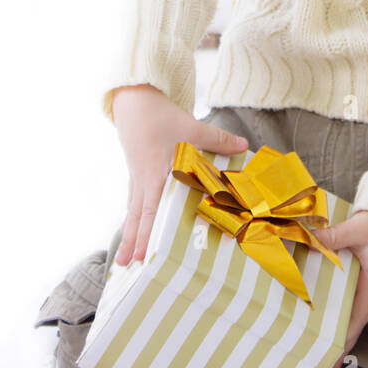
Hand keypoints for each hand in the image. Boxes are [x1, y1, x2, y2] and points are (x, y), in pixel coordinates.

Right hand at [111, 85, 248, 265]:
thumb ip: (217, 140)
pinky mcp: (136, 172)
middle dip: (133, 243)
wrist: (134, 101)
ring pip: (132, 212)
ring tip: (124, 258)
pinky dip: (131, 218)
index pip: (152, 211)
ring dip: (129, 234)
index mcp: (155, 175)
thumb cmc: (161, 116)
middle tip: (126, 266)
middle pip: (138, 217)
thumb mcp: (191, 127)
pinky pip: (132, 201)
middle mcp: (143, 181)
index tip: (145, 255)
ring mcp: (137, 178)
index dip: (149, 234)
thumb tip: (244, 145)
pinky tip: (128, 228)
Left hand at [310, 210, 367, 367]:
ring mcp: (367, 277)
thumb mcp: (358, 229)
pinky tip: (325, 302)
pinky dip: (337, 300)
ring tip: (322, 339)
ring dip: (338, 322)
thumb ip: (334, 236)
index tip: (335, 358)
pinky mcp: (364, 267)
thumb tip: (308, 239)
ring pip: (350, 305)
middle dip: (341, 340)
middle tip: (325, 360)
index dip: (345, 339)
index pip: (357, 318)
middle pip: (353, 318)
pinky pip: (348, 290)